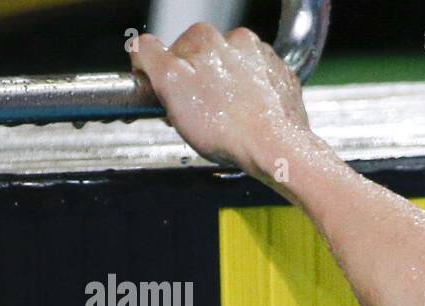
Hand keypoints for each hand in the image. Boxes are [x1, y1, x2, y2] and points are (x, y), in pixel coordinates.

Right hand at [129, 22, 314, 178]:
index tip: (173, 100)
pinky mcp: (283, 83)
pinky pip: (259, 89)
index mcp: (206, 38)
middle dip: (199, 86)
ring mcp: (265, 62)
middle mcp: (239, 42)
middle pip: (205, 63)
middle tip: (200, 116)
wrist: (276, 149)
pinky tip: (248, 120)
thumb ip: (149, 56)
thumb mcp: (169, 86)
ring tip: (227, 122)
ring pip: (233, 76)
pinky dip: (252, 102)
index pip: (172, 52)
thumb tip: (141, 46)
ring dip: (226, 94)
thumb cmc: (225, 125)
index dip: (168, 79)